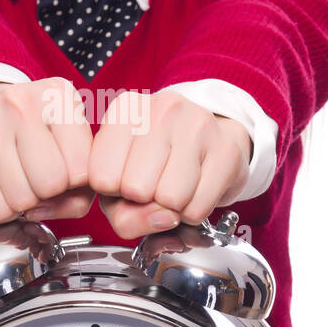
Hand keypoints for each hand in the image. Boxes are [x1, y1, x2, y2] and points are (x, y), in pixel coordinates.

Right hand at [0, 78, 95, 224]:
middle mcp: (22, 103)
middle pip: (51, 185)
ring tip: (19, 179)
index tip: (64, 169)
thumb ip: (82, 181)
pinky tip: (1, 187)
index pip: (82, 170)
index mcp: (59, 95)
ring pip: (22, 200)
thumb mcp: (67, 138)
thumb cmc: (29, 127)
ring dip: (25, 202)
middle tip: (39, 177)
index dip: (76, 182)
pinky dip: (3, 209)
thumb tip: (54, 209)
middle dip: (49, 193)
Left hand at [87, 90, 253, 239]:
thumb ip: (123, 214)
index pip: (100, 178)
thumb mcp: (122, 182)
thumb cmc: (158, 161)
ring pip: (170, 200)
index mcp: (125, 109)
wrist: (214, 139)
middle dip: (143, 201)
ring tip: (175, 187)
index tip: (126, 178)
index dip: (113, 192)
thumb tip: (163, 218)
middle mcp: (160, 108)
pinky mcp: (227, 149)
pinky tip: (195, 190)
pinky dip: (194, 212)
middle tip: (154, 186)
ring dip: (171, 209)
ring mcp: (197, 124)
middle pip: (136, 189)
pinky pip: (199, 207)